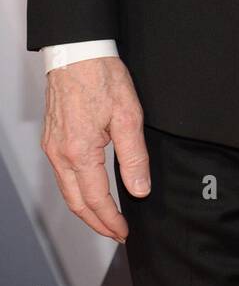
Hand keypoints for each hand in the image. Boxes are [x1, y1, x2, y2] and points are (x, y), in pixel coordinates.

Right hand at [41, 57, 149, 241]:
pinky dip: (77, 190)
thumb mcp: (129, 116)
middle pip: (76, 203)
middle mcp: (61, 154)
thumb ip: (134, 157)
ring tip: (105, 218)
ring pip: (67, 191)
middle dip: (96, 223)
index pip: (96, 199)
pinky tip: (89, 190)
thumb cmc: (101, 77)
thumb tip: (139, 189)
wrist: (78, 53)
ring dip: (85, 209)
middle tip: (114, 232)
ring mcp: (53, 147)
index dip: (111, 220)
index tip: (123, 230)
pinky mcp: (52, 139)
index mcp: (81, 152)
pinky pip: (63, 175)